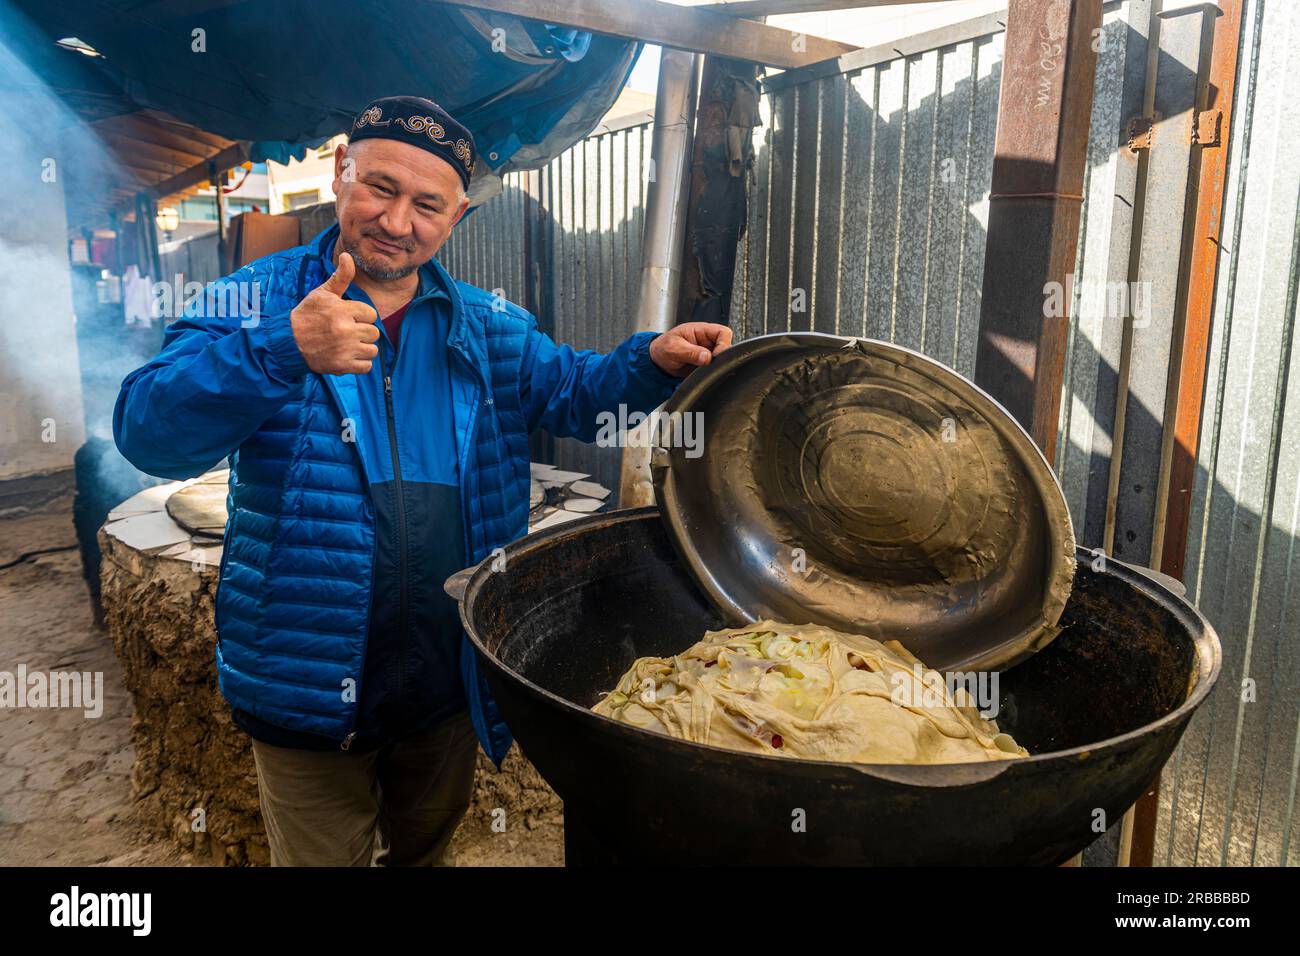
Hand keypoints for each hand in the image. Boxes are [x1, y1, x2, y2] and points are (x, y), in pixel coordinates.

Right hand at [290, 252, 380, 374]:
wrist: (288, 341)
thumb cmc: (307, 315)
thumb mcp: (322, 293)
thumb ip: (341, 276)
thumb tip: (348, 255)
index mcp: (342, 310)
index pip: (371, 314)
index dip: (361, 315)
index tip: (348, 317)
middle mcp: (345, 330)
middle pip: (373, 332)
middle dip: (362, 331)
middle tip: (347, 331)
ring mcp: (345, 350)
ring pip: (372, 350)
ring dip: (363, 348)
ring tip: (348, 344)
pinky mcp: (342, 366)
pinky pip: (366, 367)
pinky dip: (360, 363)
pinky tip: (348, 356)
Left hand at [649, 322, 733, 376]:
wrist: (658, 361)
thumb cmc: (663, 348)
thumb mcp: (673, 348)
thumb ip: (690, 352)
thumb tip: (707, 357)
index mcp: (702, 330)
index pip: (723, 332)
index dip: (723, 344)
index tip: (714, 357)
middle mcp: (708, 341)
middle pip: (726, 347)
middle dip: (720, 358)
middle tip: (707, 366)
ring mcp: (709, 353)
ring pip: (722, 360)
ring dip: (714, 367)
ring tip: (699, 370)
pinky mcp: (707, 365)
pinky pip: (715, 370)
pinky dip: (710, 374)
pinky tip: (700, 375)